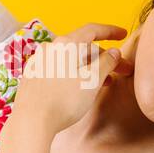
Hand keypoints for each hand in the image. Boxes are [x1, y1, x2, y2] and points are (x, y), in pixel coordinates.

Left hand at [13, 22, 134, 135]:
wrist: (31, 122)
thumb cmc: (63, 101)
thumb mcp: (92, 81)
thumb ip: (106, 63)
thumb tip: (114, 52)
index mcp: (65, 44)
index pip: (92, 30)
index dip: (110, 31)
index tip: (123, 34)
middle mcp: (49, 48)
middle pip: (82, 47)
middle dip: (104, 57)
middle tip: (121, 70)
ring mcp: (39, 62)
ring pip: (71, 59)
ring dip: (90, 67)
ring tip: (104, 82)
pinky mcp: (33, 77)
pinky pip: (59, 68)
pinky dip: (74, 73)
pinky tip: (81, 87)